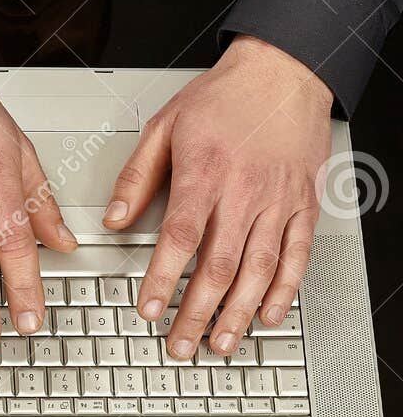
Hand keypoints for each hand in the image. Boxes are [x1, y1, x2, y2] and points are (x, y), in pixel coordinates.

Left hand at [103, 34, 331, 357]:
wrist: (285, 71)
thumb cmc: (223, 97)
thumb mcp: (164, 126)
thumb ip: (136, 177)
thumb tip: (112, 219)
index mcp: (205, 173)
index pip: (180, 237)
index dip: (163, 278)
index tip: (149, 309)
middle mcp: (245, 192)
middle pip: (219, 265)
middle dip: (197, 312)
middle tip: (179, 344)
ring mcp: (279, 201)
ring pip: (259, 269)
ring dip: (239, 313)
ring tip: (220, 343)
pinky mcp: (304, 204)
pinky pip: (297, 255)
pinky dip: (285, 289)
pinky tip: (268, 315)